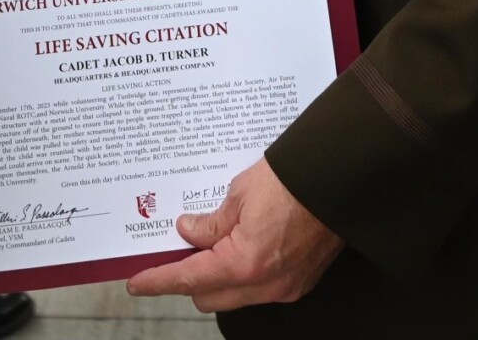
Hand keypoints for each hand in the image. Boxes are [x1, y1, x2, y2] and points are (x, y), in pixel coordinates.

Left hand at [124, 158, 342, 312]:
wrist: (339, 180)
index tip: (137, 283)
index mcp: (245, 263)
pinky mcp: (300, 283)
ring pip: (234, 296)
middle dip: (188, 279)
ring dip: (217, 277)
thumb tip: (189, 232)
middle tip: (178, 251)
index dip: (159, 281)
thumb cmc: (293, 181)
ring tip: (212, 244)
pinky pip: (258, 290)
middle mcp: (265, 285)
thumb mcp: (240, 194)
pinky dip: (243, 274)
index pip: (189, 279)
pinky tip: (241, 247)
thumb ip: (210, 222)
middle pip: (209, 297)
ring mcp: (285, 288)